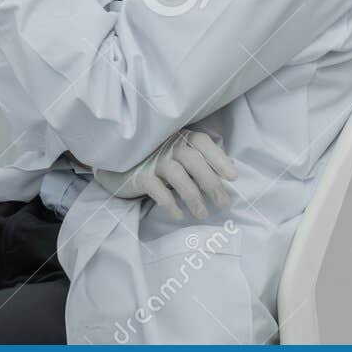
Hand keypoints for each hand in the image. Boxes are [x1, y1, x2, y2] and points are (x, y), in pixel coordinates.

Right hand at [93, 131, 238, 220]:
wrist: (119, 166)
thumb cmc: (158, 159)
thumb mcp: (179, 153)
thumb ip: (201, 157)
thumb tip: (230, 168)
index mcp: (180, 137)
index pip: (202, 142)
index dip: (218, 158)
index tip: (232, 177)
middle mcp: (167, 145)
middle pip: (193, 160)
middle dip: (210, 183)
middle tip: (222, 204)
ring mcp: (152, 159)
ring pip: (177, 175)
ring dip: (193, 197)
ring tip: (202, 214)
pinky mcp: (139, 175)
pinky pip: (157, 189)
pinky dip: (170, 203)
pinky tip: (179, 214)